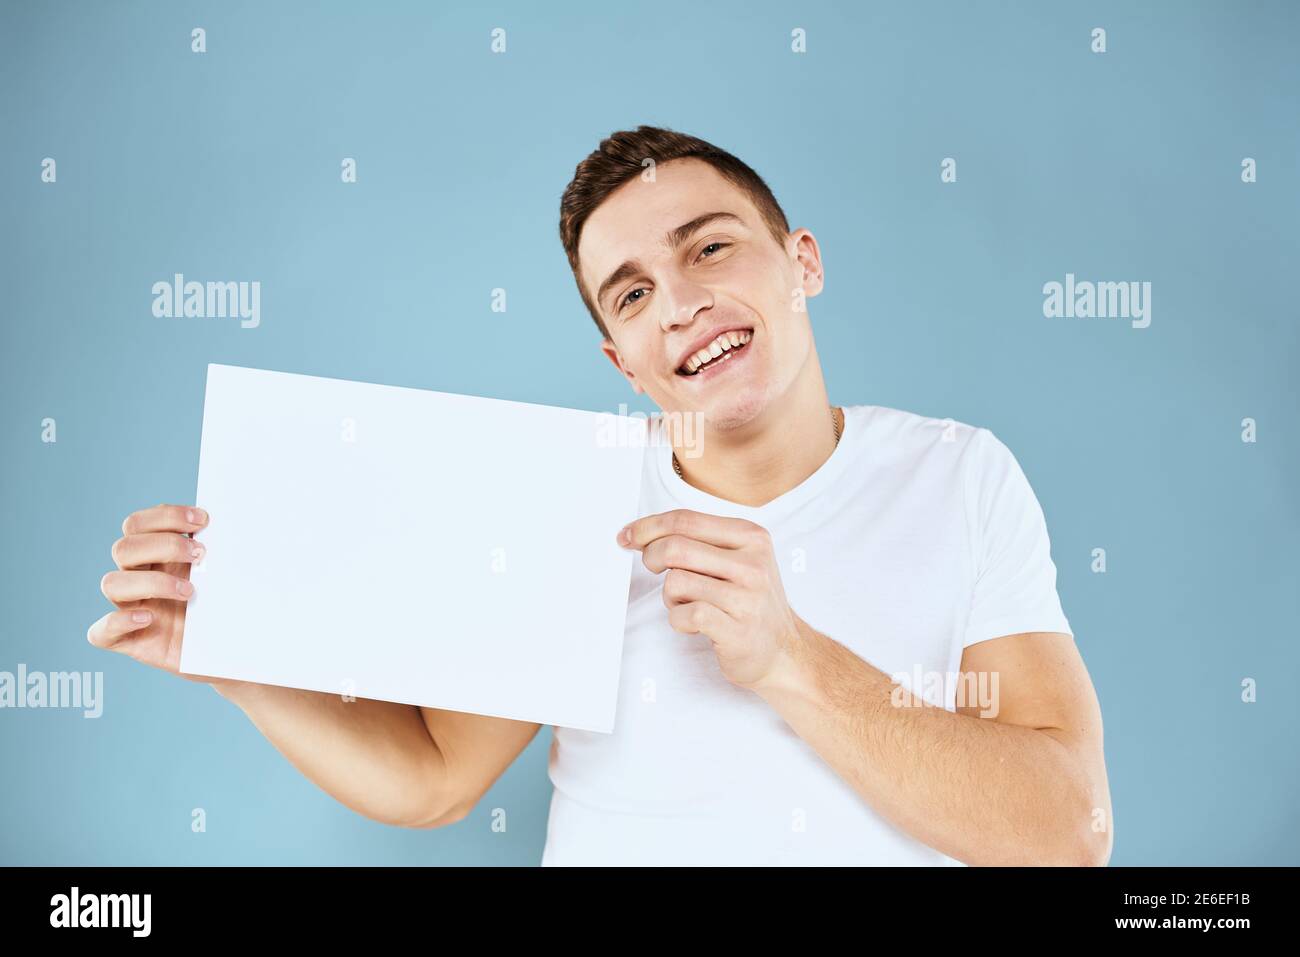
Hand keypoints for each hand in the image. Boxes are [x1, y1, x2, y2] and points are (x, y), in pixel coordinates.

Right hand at [88, 503, 217, 682]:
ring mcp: (132, 609)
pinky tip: (149, 618)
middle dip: (164, 545)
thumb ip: (220, 551)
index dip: (166, 517)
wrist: (234, 649)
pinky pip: (101, 632)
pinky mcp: (130, 641)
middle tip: (200, 555)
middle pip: (124, 548)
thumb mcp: (226, 575)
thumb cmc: (228, 606)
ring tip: (190, 591)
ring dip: (152, 582)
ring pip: (111, 583)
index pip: (139, 524)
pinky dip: (119, 621)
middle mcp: (140, 578)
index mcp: (158, 556)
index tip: (203, 520)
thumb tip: (230, 524)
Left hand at [618, 509, 802, 689]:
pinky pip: (685, 614)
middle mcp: (753, 563)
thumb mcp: (737, 559)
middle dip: (651, 557)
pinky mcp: (737, 629)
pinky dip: (679, 621)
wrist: (784, 652)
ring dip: (670, 597)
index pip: (686, 519)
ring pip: (676, 582)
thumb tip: (641, 533)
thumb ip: (697, 541)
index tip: (628, 536)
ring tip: (687, 604)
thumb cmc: (750, 603)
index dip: (648, 527)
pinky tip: (694, 624)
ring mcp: (747, 597)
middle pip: (676, 546)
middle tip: (652, 569)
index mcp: (751, 536)